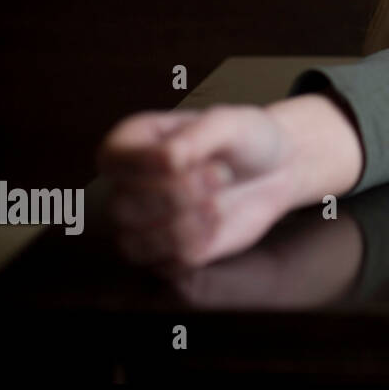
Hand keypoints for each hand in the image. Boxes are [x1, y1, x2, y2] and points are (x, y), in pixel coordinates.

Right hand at [96, 105, 295, 268]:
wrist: (276, 169)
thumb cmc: (245, 138)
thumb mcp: (227, 124)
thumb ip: (196, 137)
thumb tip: (169, 159)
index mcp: (130, 143)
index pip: (113, 161)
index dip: (148, 166)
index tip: (189, 161)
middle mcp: (125, 185)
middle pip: (125, 206)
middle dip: (178, 195)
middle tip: (220, 175)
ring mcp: (142, 224)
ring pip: (138, 242)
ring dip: (185, 226)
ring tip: (218, 203)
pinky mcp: (166, 254)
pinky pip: (167, 265)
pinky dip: (196, 247)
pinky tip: (217, 223)